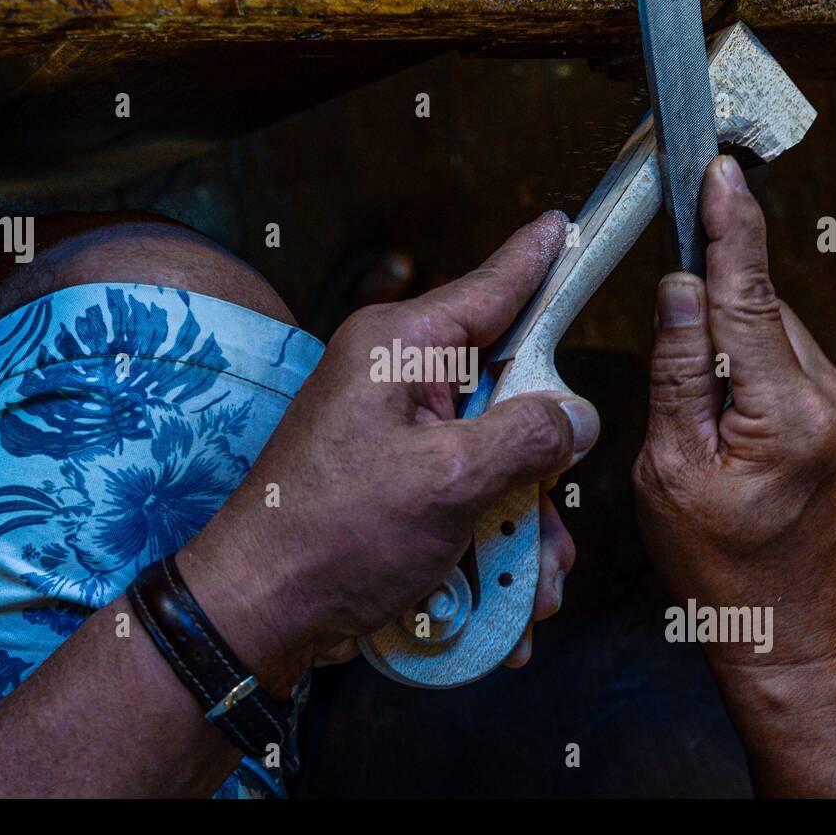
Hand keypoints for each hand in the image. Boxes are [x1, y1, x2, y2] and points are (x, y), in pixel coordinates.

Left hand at [182, 211, 599, 691]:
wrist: (259, 611)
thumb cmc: (333, 536)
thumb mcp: (449, 481)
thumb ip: (526, 437)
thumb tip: (576, 415)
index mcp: (400, 349)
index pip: (491, 288)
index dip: (541, 262)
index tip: (569, 223)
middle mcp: (396, 378)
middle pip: (508, 388)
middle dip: (543, 460)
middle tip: (555, 507)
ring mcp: (395, 431)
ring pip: (494, 454)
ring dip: (522, 520)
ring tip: (533, 584)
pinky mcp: (394, 478)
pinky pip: (465, 493)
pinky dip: (490, 540)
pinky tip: (506, 599)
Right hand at [632, 156, 835, 666]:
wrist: (783, 625)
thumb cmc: (718, 565)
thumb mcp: (669, 471)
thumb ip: (677, 373)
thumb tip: (680, 290)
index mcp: (788, 418)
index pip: (751, 300)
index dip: (731, 230)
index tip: (720, 173)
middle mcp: (835, 404)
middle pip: (762, 312)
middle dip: (712, 308)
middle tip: (669, 344)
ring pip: (776, 334)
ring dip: (730, 342)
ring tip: (699, 414)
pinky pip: (790, 361)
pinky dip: (751, 365)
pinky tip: (726, 413)